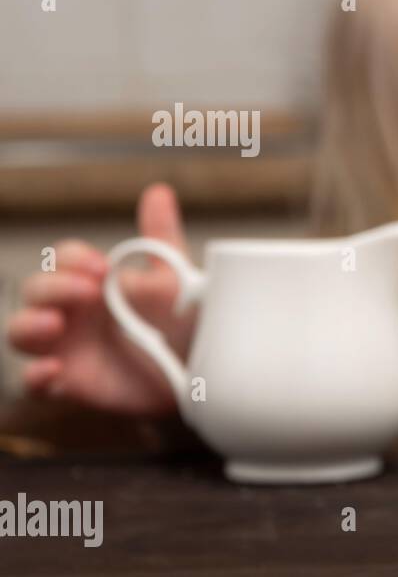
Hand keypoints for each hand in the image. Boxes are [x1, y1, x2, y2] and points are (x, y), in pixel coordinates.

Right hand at [5, 182, 196, 414]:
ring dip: (29, 325)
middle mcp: (71, 312)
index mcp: (92, 283)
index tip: (103, 267)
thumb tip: (158, 192)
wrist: (198, 375)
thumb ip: (161, 240)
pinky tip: (53, 371)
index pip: (63, 259)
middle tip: (88, 291)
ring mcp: (65, 348)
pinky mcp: (69, 384)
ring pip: (20, 333)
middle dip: (54, 287)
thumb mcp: (175, 281)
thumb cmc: (180, 323)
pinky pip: (33, 384)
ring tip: (55, 324)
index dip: (74, 259)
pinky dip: (35, 377)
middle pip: (35, 290)